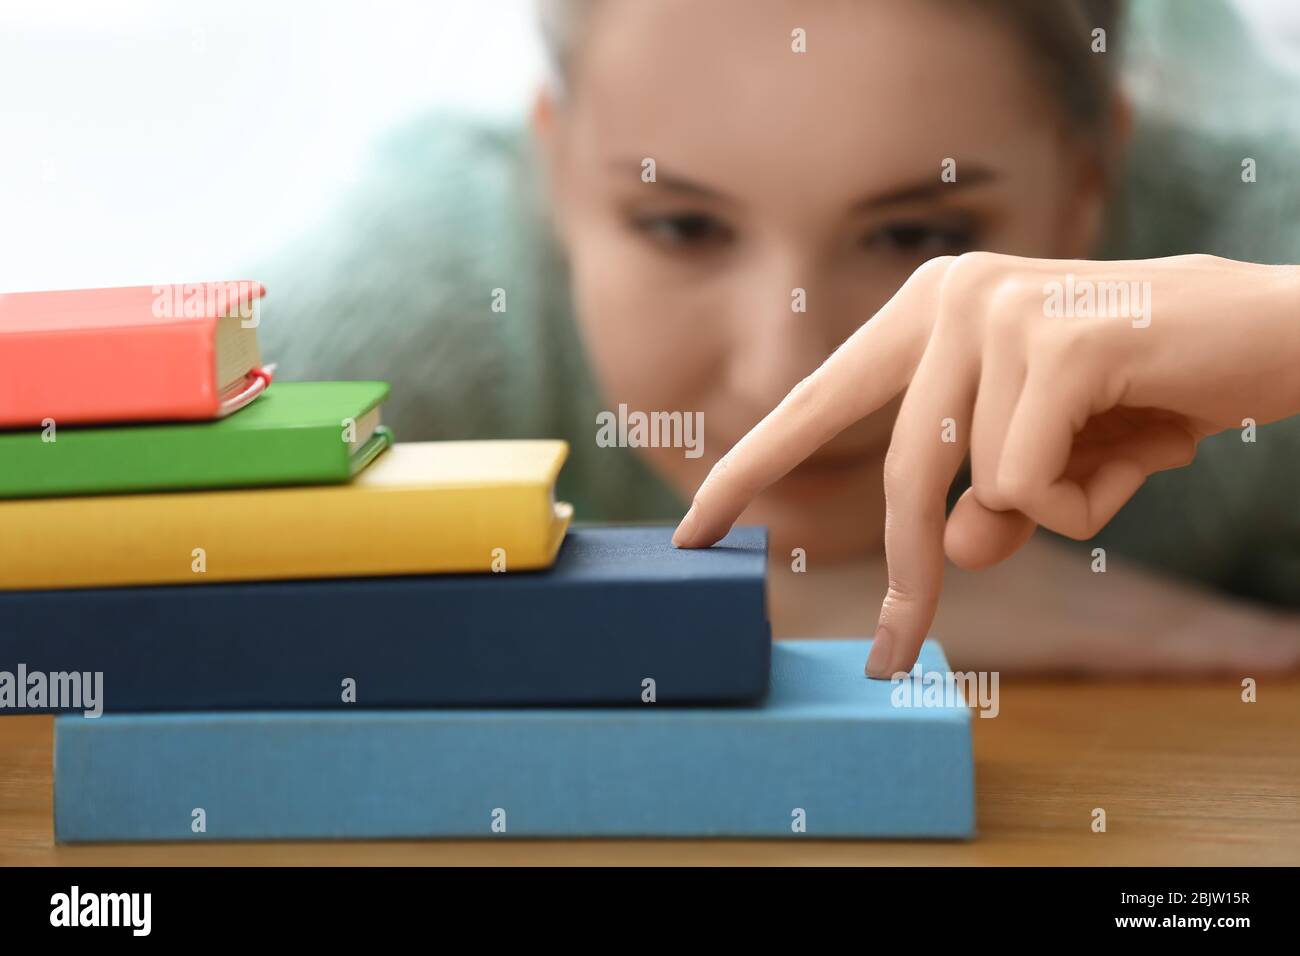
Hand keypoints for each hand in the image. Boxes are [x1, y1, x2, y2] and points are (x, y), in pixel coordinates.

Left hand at [672, 252, 1299, 676]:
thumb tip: (953, 550)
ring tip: (1127, 444)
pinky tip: (1148, 429)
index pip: (816, 402)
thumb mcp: (1046, 467)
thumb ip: (983, 505)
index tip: (691, 533)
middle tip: (889, 656)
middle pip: (903, 472)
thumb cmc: (1146, 396)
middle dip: (902, 577)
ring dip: (1062, 506)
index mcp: (925, 312)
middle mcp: (948, 296)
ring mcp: (998, 308)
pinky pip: (1035, 482)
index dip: (750, 470)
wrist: (1274, 334)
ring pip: (986, 489)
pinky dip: (1096, 492)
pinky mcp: (1055, 338)